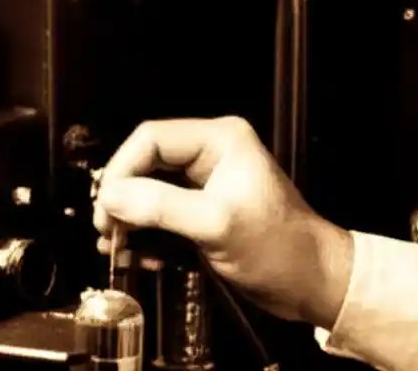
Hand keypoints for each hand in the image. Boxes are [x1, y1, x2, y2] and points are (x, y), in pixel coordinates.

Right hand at [93, 116, 352, 325]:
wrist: (311, 280)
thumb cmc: (278, 248)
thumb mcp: (216, 224)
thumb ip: (162, 206)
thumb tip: (113, 197)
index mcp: (221, 140)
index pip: (151, 138)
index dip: (122, 170)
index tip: (107, 207)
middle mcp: (212, 153)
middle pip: (147, 161)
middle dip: (122, 194)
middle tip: (106, 229)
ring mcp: (208, 181)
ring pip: (150, 187)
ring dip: (129, 214)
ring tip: (113, 243)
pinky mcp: (204, 209)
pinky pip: (162, 210)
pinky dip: (145, 229)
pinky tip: (135, 252)